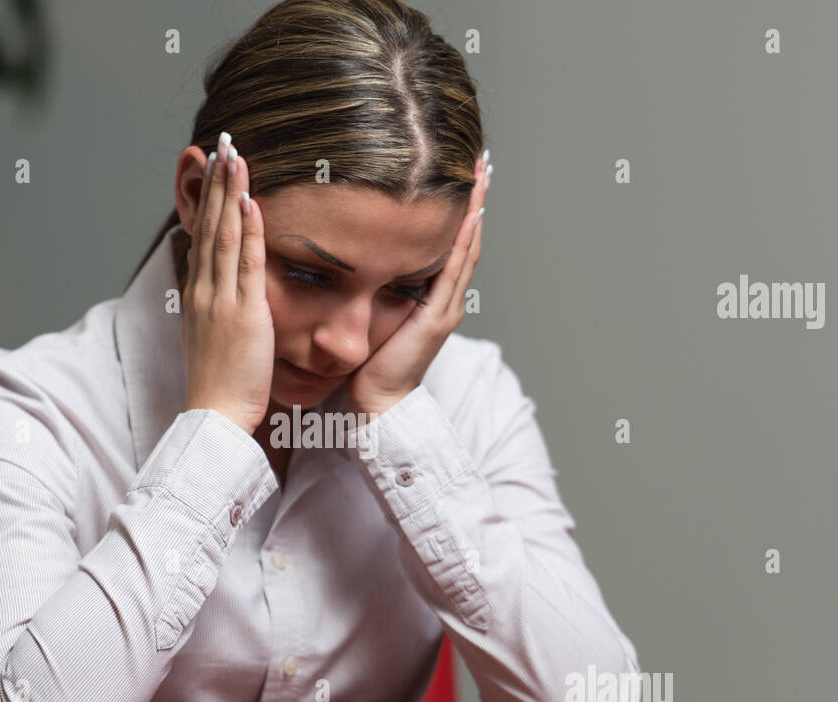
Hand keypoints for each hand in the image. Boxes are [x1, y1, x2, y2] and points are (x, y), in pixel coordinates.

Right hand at [181, 133, 274, 435]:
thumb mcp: (215, 340)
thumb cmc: (221, 386)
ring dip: (228, 193)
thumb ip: (220, 312)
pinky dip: (246, 229)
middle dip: (214, 183)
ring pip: (223, 235)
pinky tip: (248, 200)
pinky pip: (245, 263)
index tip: (213, 168)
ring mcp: (220, 300)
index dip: (208, 200)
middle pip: (209, 226)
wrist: (215, 416)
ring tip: (233, 155)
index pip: (203, 237)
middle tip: (221, 143)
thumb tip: (227, 295)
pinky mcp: (241, 313)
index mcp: (197, 297)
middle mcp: (203, 291)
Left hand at [347, 151, 490, 417]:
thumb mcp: (373, 312)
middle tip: (481, 162)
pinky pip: (453, 273)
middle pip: (466, 238)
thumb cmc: (369, 364)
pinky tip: (470, 217)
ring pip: (466, 249)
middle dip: (475, 200)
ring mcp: (445, 307)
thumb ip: (375, 284)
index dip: (458, 208)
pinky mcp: (436, 318)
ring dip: (476, 212)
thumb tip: (355, 252)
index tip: (461, 174)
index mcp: (431, 295)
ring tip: (482, 177)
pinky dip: (463, 243)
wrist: (375, 403)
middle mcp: (445, 298)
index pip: (450, 242)